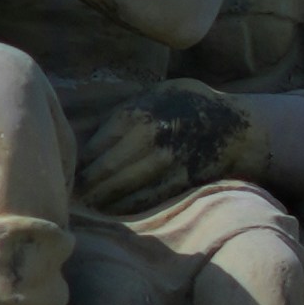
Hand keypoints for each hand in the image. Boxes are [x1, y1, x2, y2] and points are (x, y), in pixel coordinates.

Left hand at [77, 79, 251, 215]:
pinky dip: (125, 206)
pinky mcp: (179, 182)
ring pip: (123, 188)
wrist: (237, 127)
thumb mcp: (155, 95)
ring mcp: (166, 163)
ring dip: (101, 199)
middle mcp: (150, 139)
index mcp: (139, 114)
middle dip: (85, 185)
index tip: (67, 169)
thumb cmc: (189, 105)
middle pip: (107, 170)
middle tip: (69, 194)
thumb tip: (88, 133)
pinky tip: (112, 210)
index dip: (79, 162)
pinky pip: (145, 199)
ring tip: (86, 205)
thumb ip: (125, 113)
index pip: (96, 145)